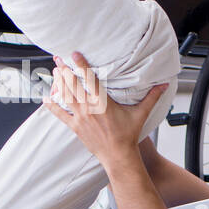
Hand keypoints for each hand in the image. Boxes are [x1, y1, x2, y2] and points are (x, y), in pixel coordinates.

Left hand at [42, 51, 167, 166]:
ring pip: (65, 96)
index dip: (81, 64)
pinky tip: (45, 98)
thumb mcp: (140, 114)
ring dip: (59, 83)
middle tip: (58, 58)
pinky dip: (52, 106)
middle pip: (73, 85)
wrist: (118, 156)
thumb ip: (152, 97)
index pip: (90, 79)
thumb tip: (164, 84)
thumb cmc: (128, 135)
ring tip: (54, 71)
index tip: (74, 53)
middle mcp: (89, 108)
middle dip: (64, 70)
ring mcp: (80, 117)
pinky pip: (60, 115)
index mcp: (103, 102)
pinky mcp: (75, 126)